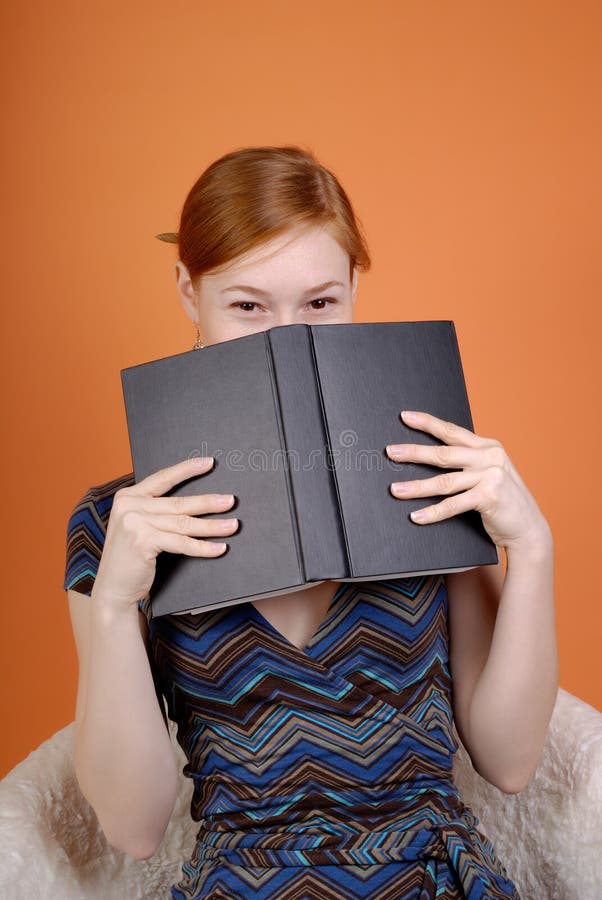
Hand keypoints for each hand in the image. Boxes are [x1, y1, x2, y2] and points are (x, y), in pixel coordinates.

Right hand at [92, 456, 238, 610]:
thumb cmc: (130, 559)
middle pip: (178, 502)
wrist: (113, 589)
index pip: (163, 478)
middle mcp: (129, 505)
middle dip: (208, 502)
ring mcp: (134, 522)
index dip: (187, 469)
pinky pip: (181, 543)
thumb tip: (196, 503)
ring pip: (183, 523)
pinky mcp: (143, 541)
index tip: (209, 462)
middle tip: (231, 500)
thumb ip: (155, 512)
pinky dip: (202, 547)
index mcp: (127, 496)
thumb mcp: (138, 527)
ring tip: (233, 525)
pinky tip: (219, 548)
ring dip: (212, 525)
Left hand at [385, 410, 550, 552]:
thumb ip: (469, 463)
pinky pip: (453, 505)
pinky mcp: (490, 496)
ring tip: (395, 490)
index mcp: (488, 446)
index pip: (452, 432)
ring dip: (416, 487)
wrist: (529, 528)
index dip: (427, 423)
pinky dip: (433, 512)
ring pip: (444, 481)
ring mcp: (491, 476)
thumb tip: (431, 457)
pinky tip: (416, 516)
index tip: (405, 417)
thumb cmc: (502, 502)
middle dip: (414, 452)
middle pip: (444, 454)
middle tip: (390, 452)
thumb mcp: (489, 474)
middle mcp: (490, 457)